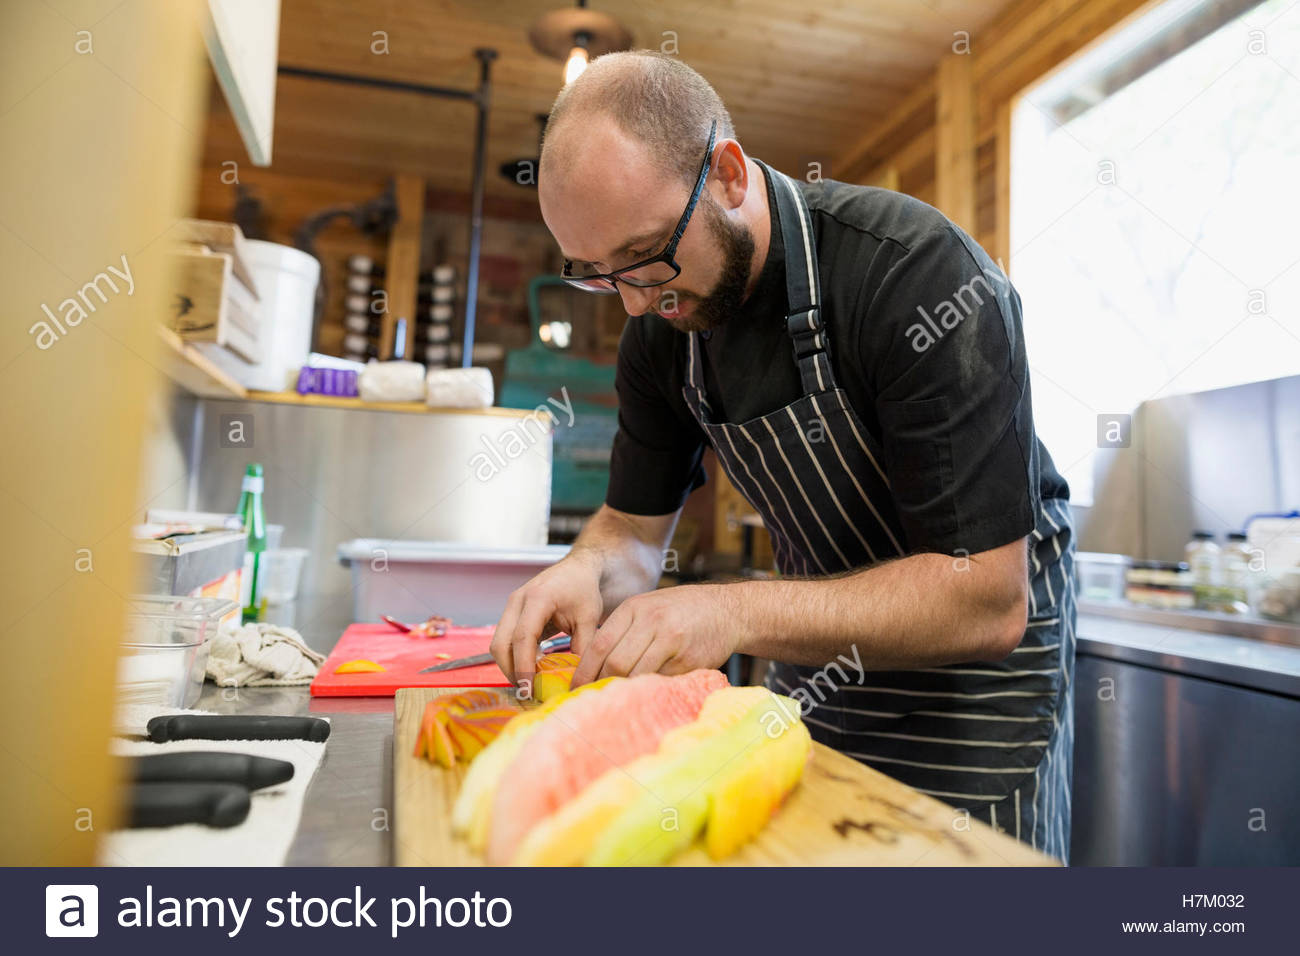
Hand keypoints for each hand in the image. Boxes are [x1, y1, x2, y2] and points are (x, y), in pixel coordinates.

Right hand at [490, 551, 602, 685]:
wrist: (576, 569)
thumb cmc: (583, 589)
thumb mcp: (589, 618)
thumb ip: (582, 647)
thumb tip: (576, 679)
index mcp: (538, 598)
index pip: (522, 637)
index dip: (523, 666)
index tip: (529, 688)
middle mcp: (517, 601)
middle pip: (501, 644)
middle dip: (511, 670)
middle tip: (529, 690)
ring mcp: (511, 607)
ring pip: (498, 644)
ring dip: (510, 665)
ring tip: (530, 682)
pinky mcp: (511, 614)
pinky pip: (504, 640)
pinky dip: (513, 657)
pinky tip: (531, 668)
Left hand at [570, 584, 742, 686]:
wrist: (726, 610)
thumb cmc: (681, 610)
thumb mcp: (648, 607)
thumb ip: (623, 630)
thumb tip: (593, 664)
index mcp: (635, 608)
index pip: (600, 644)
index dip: (584, 670)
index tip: (575, 688)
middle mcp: (652, 622)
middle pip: (616, 663)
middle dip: (601, 684)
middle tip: (592, 698)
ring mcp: (672, 641)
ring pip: (637, 675)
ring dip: (624, 690)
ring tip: (616, 700)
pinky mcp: (688, 661)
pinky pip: (660, 681)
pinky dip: (649, 690)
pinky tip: (643, 694)